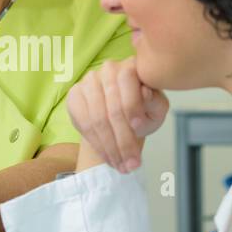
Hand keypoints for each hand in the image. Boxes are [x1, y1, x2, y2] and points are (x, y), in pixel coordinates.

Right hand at [67, 57, 168, 172]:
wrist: (122, 115)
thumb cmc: (143, 109)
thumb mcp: (156, 108)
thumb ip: (155, 102)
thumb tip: (144, 93)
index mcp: (132, 66)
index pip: (128, 82)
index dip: (133, 107)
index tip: (140, 131)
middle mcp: (108, 69)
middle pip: (112, 107)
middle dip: (123, 141)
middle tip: (132, 164)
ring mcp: (89, 81)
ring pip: (97, 119)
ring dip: (110, 147)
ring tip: (121, 165)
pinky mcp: (75, 95)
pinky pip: (83, 123)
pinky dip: (97, 144)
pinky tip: (108, 157)